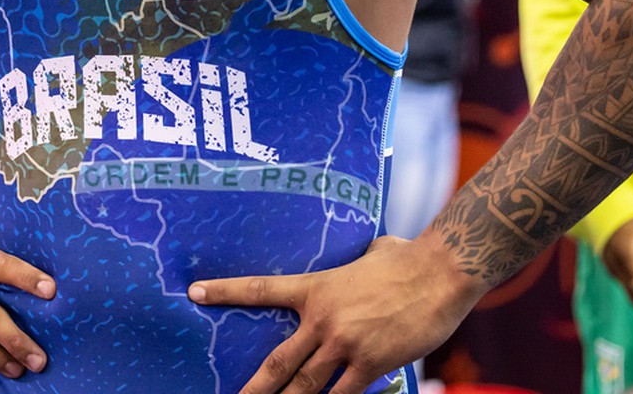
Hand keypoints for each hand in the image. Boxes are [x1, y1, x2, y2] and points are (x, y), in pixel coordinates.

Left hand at [188, 234, 480, 393]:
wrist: (437, 273)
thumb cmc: (405, 258)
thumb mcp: (368, 253)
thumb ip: (355, 261)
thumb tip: (367, 255)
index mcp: (316, 287)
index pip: (261, 289)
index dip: (226, 292)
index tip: (195, 293)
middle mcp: (323, 319)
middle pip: (279, 363)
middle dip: (253, 388)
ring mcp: (345, 345)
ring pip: (306, 388)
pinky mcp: (371, 366)